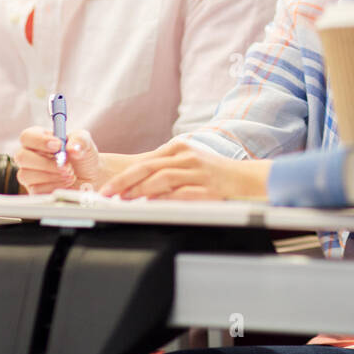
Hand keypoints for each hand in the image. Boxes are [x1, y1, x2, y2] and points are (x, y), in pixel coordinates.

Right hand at [16, 126, 102, 193]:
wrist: (91, 177)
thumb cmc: (83, 157)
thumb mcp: (85, 143)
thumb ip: (80, 140)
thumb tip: (72, 148)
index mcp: (39, 139)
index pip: (27, 136)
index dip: (40, 141)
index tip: (58, 145)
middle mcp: (31, 155)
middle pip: (21, 156)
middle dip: (45, 162)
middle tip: (66, 165)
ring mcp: (30, 173)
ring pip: (26, 174)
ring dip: (51, 175)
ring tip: (70, 173)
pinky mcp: (34, 189)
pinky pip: (36, 189)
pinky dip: (54, 185)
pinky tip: (66, 182)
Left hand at [100, 140, 269, 200]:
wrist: (245, 179)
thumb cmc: (214, 173)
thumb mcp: (188, 162)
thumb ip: (165, 169)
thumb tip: (135, 185)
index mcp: (180, 148)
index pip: (146, 162)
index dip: (124, 175)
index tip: (108, 188)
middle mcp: (188, 156)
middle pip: (150, 167)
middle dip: (125, 182)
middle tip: (108, 194)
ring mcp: (198, 171)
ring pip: (163, 178)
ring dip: (141, 190)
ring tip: (126, 200)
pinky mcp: (208, 187)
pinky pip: (182, 193)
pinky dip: (165, 199)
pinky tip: (153, 205)